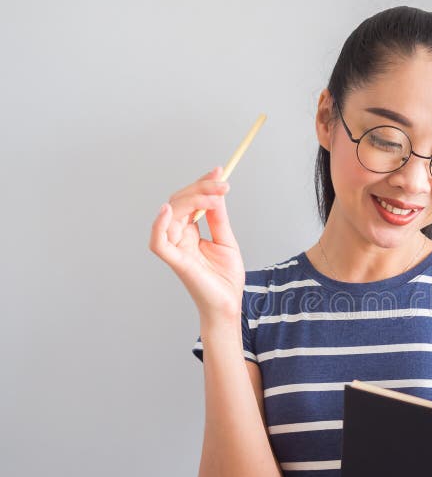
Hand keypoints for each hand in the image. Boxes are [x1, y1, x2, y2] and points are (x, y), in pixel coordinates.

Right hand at [149, 166, 244, 317]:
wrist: (228, 305)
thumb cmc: (226, 279)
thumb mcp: (226, 241)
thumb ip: (218, 218)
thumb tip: (216, 194)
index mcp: (190, 232)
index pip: (190, 201)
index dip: (202, 185)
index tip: (219, 171)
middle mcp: (179, 237)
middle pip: (180, 202)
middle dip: (201, 188)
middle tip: (222, 182)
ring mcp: (176, 248)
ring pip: (172, 214)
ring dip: (192, 199)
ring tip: (215, 194)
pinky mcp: (175, 262)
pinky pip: (158, 242)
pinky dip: (159, 225)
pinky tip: (168, 210)